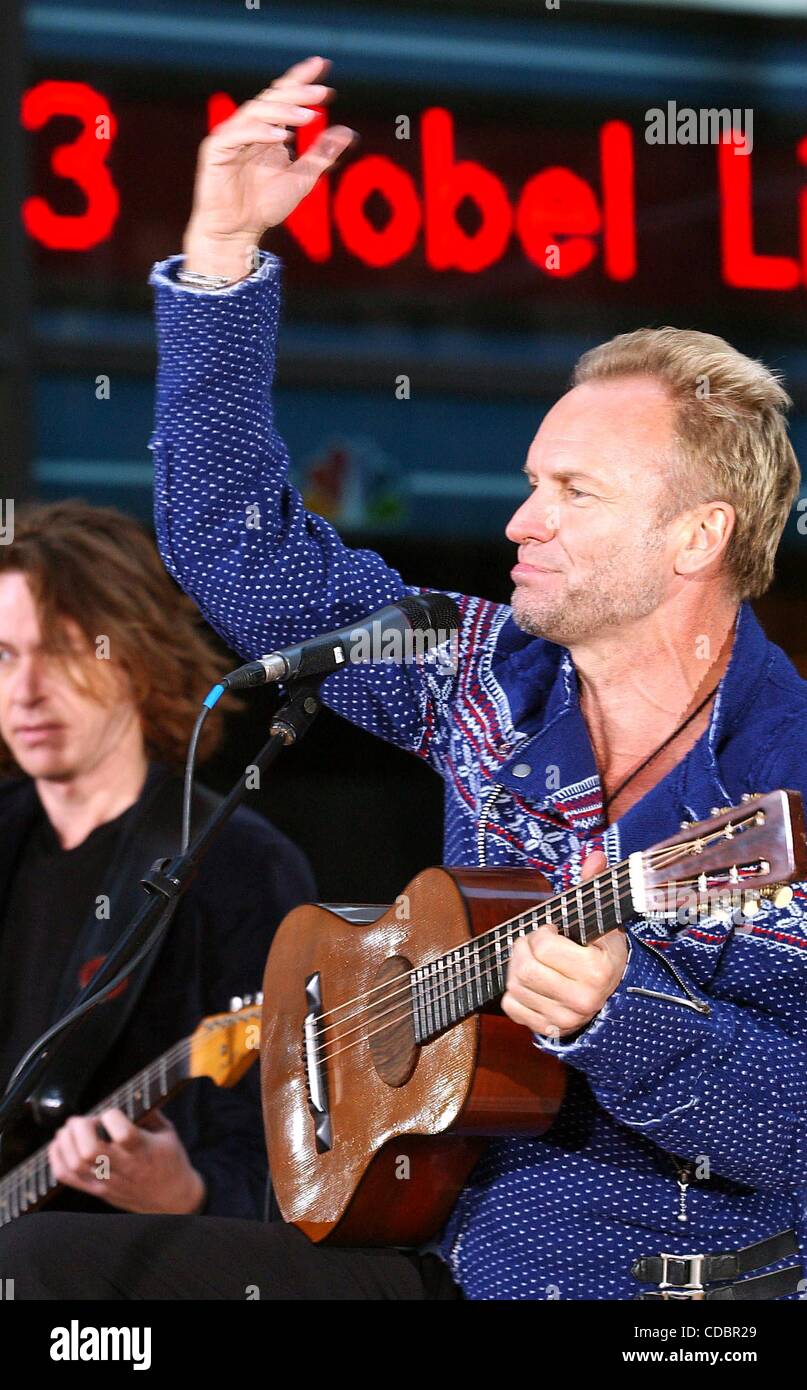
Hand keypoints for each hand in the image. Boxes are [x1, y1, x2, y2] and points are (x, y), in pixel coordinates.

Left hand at [48, 1108, 205, 1214]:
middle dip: (80, 1128)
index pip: (123, 1135)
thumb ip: (149, 1113)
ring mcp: (108, 1182)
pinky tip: (59, 1144)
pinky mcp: (97, 1191)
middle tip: (84, 1120)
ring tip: (71, 1129)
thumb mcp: (168, 1133)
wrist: (172, 1201)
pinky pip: (67, 1177)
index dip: (111, 1116)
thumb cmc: (171, 1163)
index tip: (112, 1112)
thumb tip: (131, 1094)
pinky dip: (56, 1158)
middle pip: (90, 1151)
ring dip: (66, 1141)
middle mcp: (124, 1168)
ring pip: (75, 1163)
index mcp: (144, 1151)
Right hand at [183, 54, 356, 278]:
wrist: (236, 233)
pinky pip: (238, 134)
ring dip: (283, 111)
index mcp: (268, 130)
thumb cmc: (264, 207)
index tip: (325, 67)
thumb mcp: (303, 178)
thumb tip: (347, 131)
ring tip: (309, 116)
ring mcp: (230, 137)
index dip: (302, 79)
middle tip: (322, 92)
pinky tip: (282, 136)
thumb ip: (322, 154)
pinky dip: (260, 132)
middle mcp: (248, 127)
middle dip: (297, 92)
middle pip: (272, 98)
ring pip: (256, 112)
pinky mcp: (216, 150)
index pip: (284, 96)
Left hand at [502, 851, 628, 1039]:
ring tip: (532, 961)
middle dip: (522, 948)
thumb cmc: (600, 953)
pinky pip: (511, 1008)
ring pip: (515, 986)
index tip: (551, 930)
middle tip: (532, 942)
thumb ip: (593, 888)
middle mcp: (583, 999)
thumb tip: (595, 855)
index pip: (544, 945)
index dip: (541, 932)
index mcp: (597, 970)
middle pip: (525, 968)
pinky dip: (513, 993)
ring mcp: (565, 1019)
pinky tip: (530, 984)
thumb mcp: (600, 922)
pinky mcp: (549, 1030)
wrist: (611, 996)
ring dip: (516, 968)